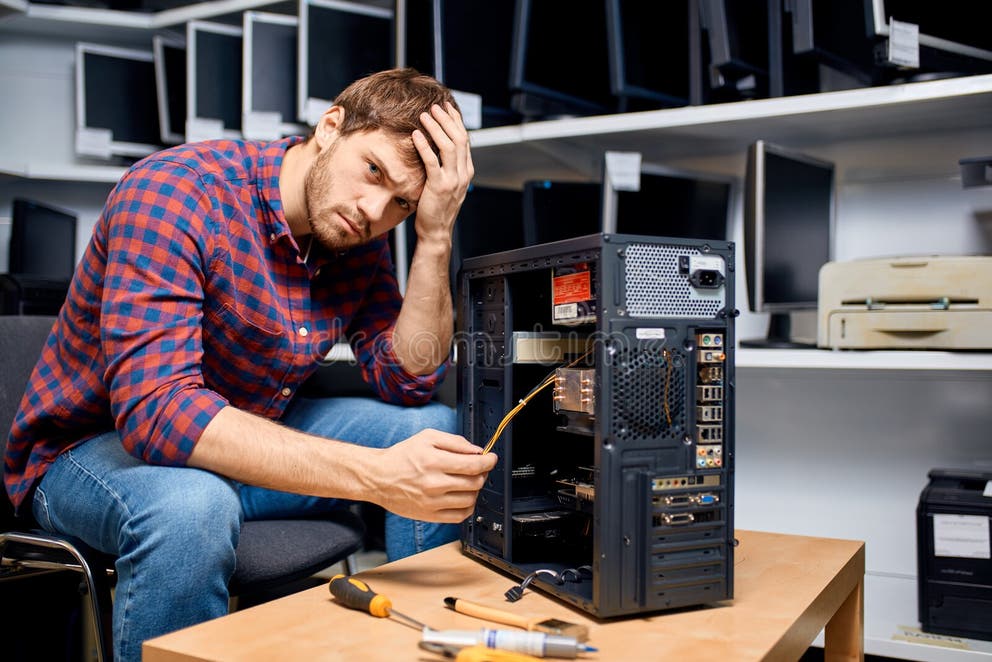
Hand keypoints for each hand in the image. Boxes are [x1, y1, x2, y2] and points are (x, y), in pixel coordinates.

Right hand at [371, 429, 496, 522]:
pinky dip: (468, 507)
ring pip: (470, 500)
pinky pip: (459, 516)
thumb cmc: (401, 456)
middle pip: (474, 483)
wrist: (378, 477)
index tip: (491, 458)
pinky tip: (463, 497)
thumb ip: (454, 442)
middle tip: (479, 468)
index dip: (488, 461)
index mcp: (434, 462)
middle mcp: (434, 484)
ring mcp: (432, 502)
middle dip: (483, 473)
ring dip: (476, 490)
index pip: (473, 465)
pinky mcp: (430, 515)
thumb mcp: (427, 437)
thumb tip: (476, 450)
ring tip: (469, 481)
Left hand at [411, 102, 474, 243]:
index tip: (447, 108)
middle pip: (459, 138)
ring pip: (448, 146)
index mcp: (466, 171)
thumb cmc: (437, 208)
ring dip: (436, 128)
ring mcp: (452, 180)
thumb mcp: (448, 184)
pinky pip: (432, 161)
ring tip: (425, 115)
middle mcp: (462, 174)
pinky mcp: (439, 186)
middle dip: (447, 119)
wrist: (437, 232)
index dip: (456, 121)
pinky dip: (424, 146)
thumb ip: (447, 167)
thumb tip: (438, 146)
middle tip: (435, 106)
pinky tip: (416, 135)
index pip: (464, 140)